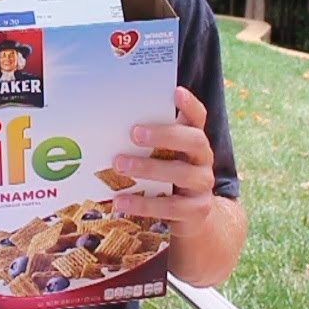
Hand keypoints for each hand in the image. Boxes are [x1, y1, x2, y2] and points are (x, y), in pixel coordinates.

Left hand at [113, 86, 215, 237]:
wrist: (191, 217)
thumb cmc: (166, 176)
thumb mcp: (161, 156)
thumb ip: (146, 142)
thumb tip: (105, 125)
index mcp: (194, 140)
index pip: (198, 118)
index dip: (190, 105)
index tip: (176, 91)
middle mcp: (203, 159)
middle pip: (193, 141)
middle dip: (164, 135)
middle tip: (134, 132)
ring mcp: (202, 186)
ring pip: (182, 174)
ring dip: (149, 168)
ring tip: (119, 164)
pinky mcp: (196, 211)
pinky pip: (171, 207)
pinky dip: (143, 204)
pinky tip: (120, 201)